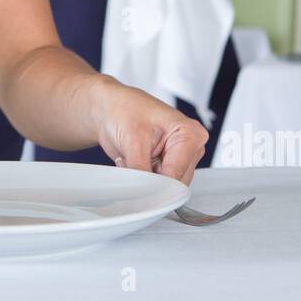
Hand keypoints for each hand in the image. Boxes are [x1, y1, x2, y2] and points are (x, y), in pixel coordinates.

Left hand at [86, 76, 207, 183]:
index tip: (138, 188)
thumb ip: (141, 169)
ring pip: (166, 185)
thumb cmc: (124, 109)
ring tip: (130, 158)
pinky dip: (141, 178)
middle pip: (175, 182)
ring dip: (144, 179)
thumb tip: (145, 192)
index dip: (156, 184)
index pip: (177, 173)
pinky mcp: (168, 165)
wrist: (110, 108)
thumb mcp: (132, 139)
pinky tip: (131, 161)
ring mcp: (179, 158)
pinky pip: (158, 184)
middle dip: (149, 180)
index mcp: (190, 134)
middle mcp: (190, 147)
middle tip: (129, 162)